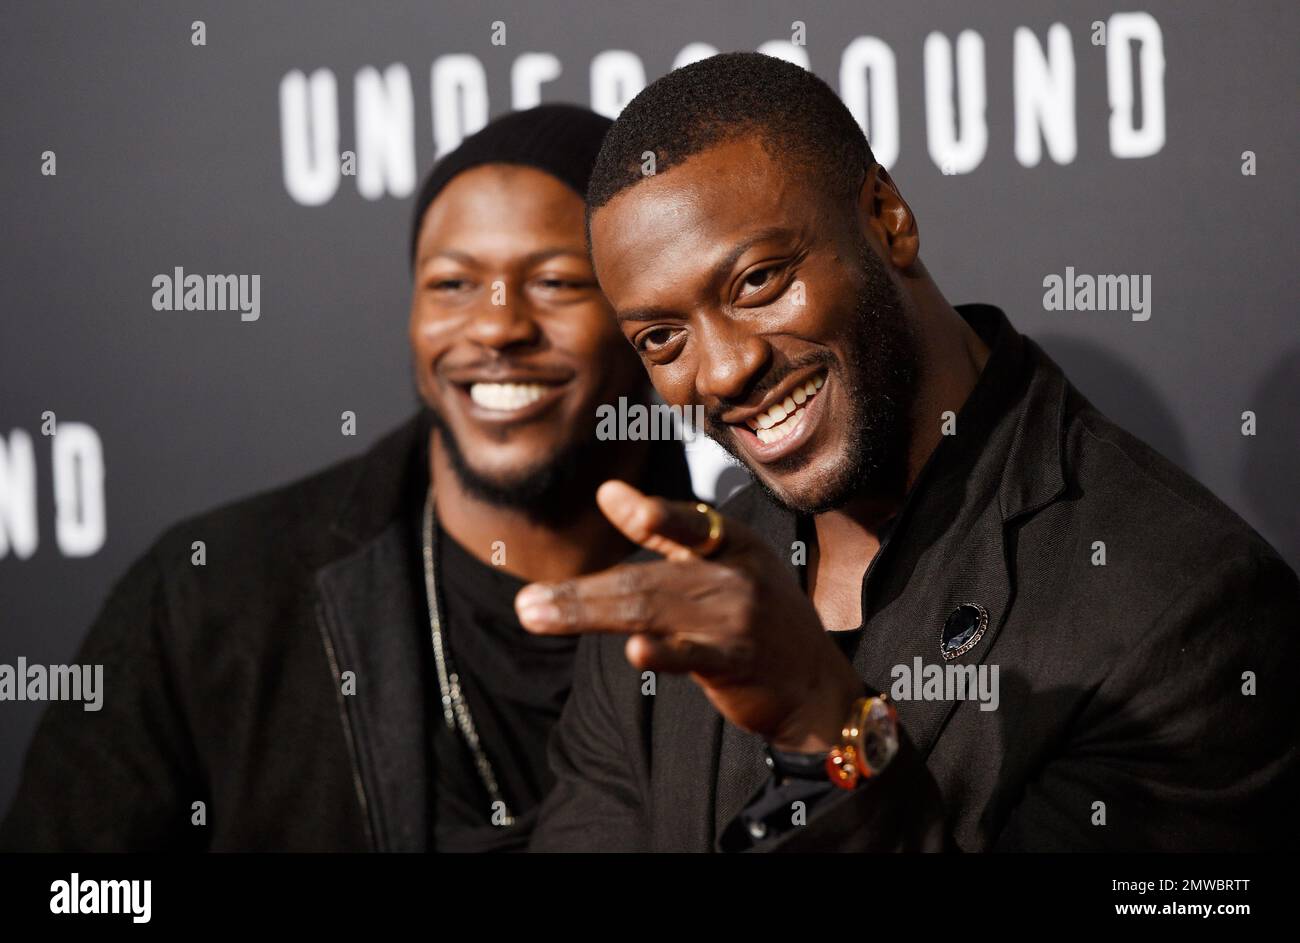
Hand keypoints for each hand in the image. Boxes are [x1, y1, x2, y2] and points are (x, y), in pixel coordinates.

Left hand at [513, 480, 862, 751]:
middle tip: (528, 603)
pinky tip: (635, 651)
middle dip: (583, 592)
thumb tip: (607, 492)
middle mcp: (735, 577)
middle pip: (648, 581)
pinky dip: (664, 654)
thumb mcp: (720, 560)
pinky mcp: (737, 664)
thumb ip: (664, 529)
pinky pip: (694, 658)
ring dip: (591, 615)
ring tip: (540, 617)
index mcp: (730, 544)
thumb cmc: (758, 613)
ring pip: (654, 613)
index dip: (658, 517)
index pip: (688, 525)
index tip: (615, 502)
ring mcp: (737, 622)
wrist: (815, 683)